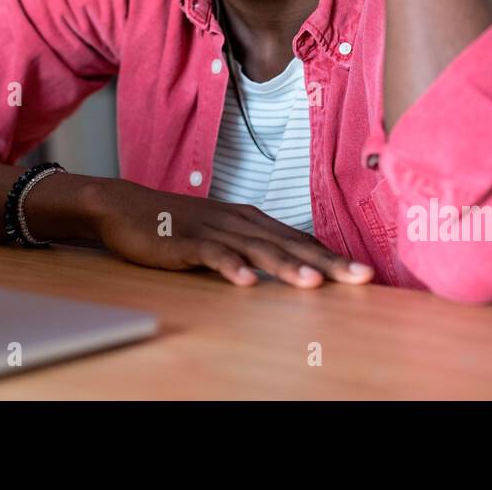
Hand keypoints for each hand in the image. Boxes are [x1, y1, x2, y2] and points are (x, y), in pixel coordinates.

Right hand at [90, 178, 374, 287]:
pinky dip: (230, 268)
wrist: (124, 207)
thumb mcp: (223, 233)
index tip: (366, 273)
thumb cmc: (177, 224)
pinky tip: (246, 283)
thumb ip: (255, 245)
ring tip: (314, 284)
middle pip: (290, 244)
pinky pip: (211, 256)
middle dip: (328, 262)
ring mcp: (213, 231)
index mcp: (251, 220)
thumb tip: (293, 262)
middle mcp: (239, 222)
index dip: (333, 256)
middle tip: (362, 278)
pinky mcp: (185, 242)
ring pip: (257, 250)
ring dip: (286, 266)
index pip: (300, 239)